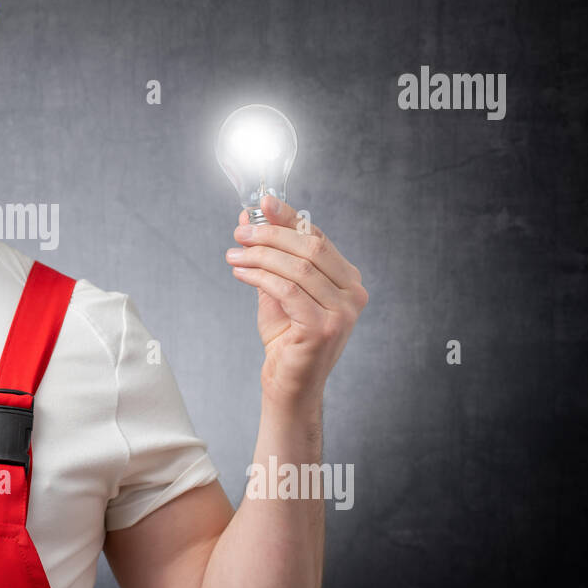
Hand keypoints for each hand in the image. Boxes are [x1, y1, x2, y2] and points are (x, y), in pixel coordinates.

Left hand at [225, 195, 368, 409]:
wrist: (290, 385)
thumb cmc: (286, 338)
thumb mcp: (278, 289)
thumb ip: (270, 256)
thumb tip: (250, 216)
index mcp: (348, 280)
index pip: (318, 237)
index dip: (289, 217)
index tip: (263, 203)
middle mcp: (353, 293)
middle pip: (309, 247)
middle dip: (270, 235)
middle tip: (240, 232)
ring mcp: (343, 312)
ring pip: (297, 268)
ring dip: (259, 256)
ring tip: (233, 254)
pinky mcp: (324, 328)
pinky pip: (287, 290)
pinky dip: (260, 277)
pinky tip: (240, 273)